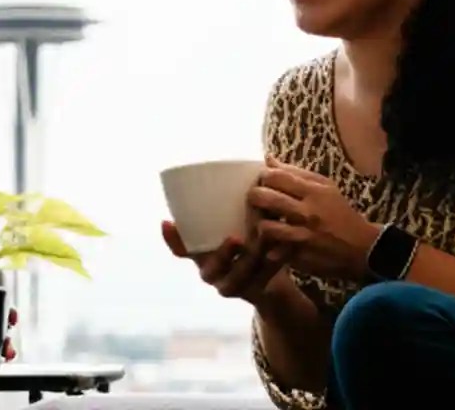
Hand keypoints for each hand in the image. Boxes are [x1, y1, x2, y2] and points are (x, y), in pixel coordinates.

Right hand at [161, 219, 293, 308]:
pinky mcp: (254, 293)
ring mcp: (232, 286)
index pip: (180, 249)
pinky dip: (276, 262)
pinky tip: (288, 248)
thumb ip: (240, 207)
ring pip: (239, 275)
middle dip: (223, 254)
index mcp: (201, 254)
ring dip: (254, 258)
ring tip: (267, 240)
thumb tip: (262, 162)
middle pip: (210, 268)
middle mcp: (211, 272)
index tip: (167, 222)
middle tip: (236, 238)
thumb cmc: (249, 248)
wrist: (270, 285)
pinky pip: (264, 278)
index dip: (172, 239)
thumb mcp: (237, 228)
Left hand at [248, 157, 380, 281]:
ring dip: (259, 224)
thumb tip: (268, 159)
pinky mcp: (299, 257)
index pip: (275, 177)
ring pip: (264, 226)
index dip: (263, 177)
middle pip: (263, 198)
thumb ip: (296, 173)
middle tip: (256, 200)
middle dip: (253, 197)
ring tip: (264, 222)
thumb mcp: (325, 188)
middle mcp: (307, 214)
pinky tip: (271, 244)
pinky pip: (272, 251)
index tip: (263, 181)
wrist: (364, 249)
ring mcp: (302, 237)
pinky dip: (268, 247)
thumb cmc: (340, 214)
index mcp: (314, 192)